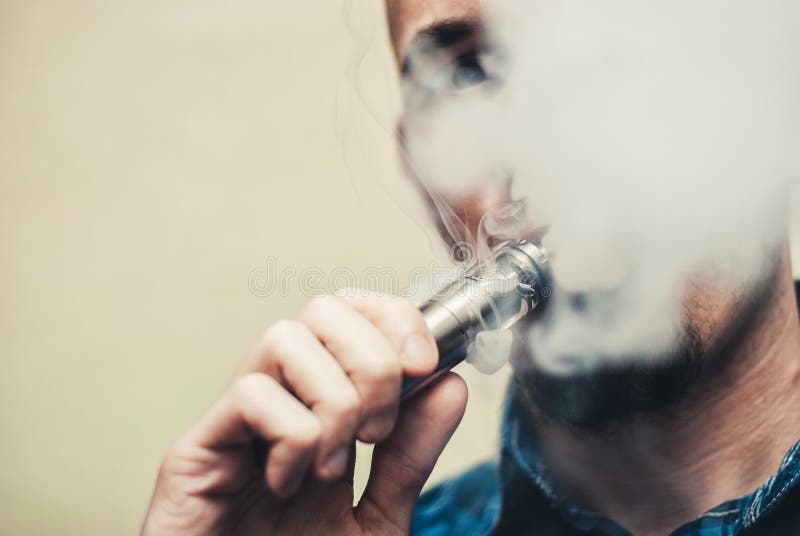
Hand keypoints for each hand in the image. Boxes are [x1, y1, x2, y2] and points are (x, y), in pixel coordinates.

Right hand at [141, 294, 467, 534]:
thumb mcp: (379, 517)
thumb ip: (411, 455)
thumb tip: (448, 385)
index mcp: (322, 408)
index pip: (355, 315)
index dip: (397, 321)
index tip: (425, 366)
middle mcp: (279, 402)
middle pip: (324, 309)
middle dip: (372, 360)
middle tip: (375, 431)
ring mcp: (234, 422)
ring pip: (286, 336)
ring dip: (334, 399)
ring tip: (332, 465)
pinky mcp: (194, 451)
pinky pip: (253, 395)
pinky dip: (294, 437)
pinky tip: (289, 484)